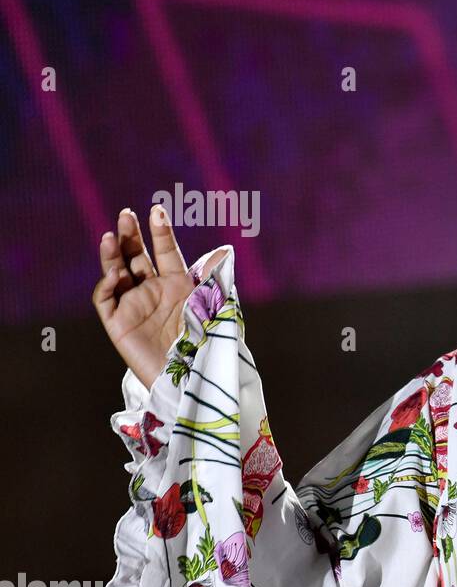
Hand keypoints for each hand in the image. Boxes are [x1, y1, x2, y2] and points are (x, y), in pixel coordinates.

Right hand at [92, 204, 225, 389]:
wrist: (194, 377)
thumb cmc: (207, 344)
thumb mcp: (214, 308)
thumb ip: (213, 281)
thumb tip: (223, 250)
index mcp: (178, 285)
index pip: (166, 252)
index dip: (160, 232)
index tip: (157, 209)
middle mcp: (153, 291)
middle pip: (136, 256)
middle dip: (130, 235)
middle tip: (125, 215)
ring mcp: (134, 305)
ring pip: (116, 272)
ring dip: (111, 254)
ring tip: (110, 236)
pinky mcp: (118, 323)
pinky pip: (104, 300)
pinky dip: (105, 286)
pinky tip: (114, 275)